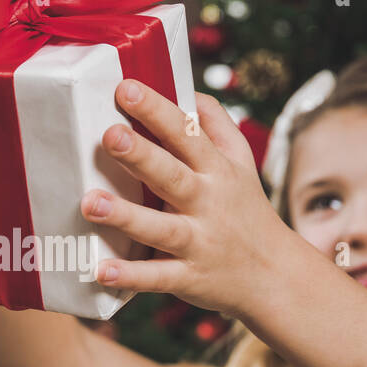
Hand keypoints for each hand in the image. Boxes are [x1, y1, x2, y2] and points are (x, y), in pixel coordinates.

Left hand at [80, 80, 282, 319]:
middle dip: (141, 155)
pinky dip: (131, 276)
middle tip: (109, 136)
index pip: (185, 133)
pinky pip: (158, 277)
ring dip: (126, 216)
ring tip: (90, 203)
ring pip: (161, 228)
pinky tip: (102, 271)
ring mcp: (198, 242)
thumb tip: (188, 93)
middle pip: (172, 175)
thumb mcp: (242, 163)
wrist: (276, 275)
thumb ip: (217, 125)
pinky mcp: (189, 278)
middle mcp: (207, 203)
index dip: (157, 110)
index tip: (126, 88)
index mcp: (217, 170)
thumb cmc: (247, 211)